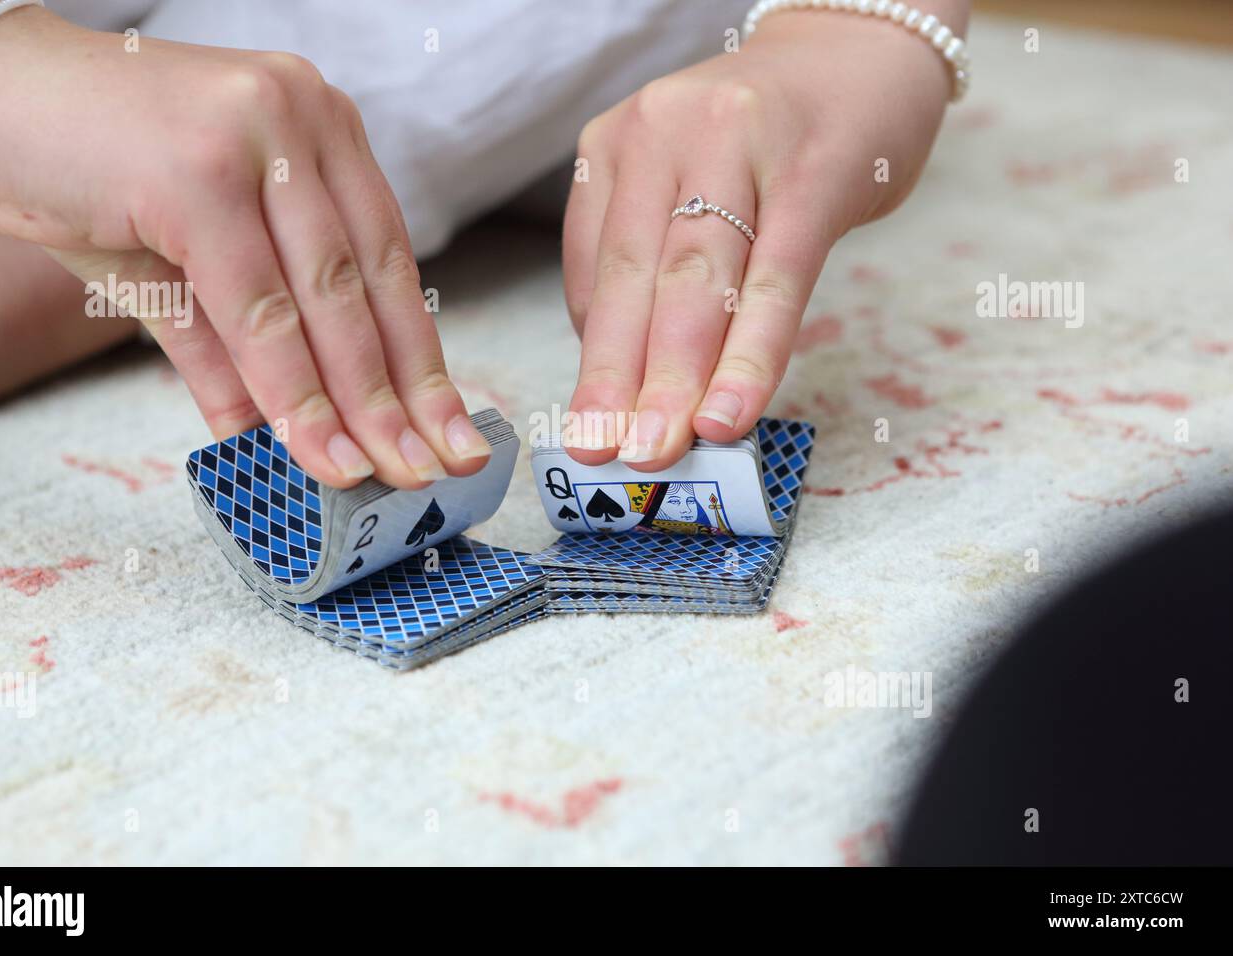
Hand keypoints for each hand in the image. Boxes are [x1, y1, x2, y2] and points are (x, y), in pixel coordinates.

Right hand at [0, 6, 489, 488]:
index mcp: (320, 133)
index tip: (450, 430)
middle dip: (401, 394)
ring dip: (349, 406)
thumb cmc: (89, 174)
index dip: (421, 357)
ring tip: (374, 478)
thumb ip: (242, 347)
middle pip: (367, 287)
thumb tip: (290, 441)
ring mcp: (254, 136)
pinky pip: (254, 306)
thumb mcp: (188, 264)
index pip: (388, 264)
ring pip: (319, 302)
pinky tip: (309, 450)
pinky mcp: (196, 170)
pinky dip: (282, 389)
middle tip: (431, 472)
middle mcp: (303, 121)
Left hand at [561, 4, 962, 469]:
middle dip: (618, 382)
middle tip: (606, 458)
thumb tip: (630, 379)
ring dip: (675, 378)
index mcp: (618, 144)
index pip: (595, 273)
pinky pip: (775, 279)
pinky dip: (750, 353)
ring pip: (696, 282)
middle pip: (636, 281)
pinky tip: (732, 411)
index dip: (595, 363)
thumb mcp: (685, 186)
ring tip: (660, 448)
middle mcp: (664, 131)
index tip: (591, 434)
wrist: (863, 53)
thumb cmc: (768, 142)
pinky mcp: (812, 169)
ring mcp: (737, 142)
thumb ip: (654, 264)